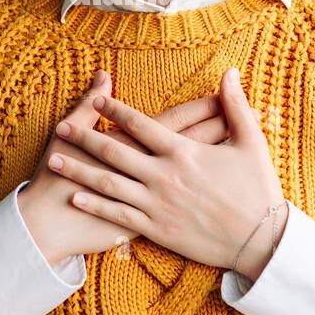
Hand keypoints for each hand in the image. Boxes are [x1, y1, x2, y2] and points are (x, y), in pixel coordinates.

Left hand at [49, 67, 286, 279]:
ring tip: (53, 159)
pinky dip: (95, 205)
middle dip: (84, 137)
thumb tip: (228, 73)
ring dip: (79, 170)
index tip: (96, 99)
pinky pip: (118, 215)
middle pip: (115, 151)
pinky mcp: (157, 229)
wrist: (261, 241)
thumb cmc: (258, 189)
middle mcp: (164, 176)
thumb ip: (235, 106)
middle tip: (60, 127)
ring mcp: (157, 204)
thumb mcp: (251, 143)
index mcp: (184, 152)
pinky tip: (75, 196)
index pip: (142, 124)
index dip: (116, 110)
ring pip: (108, 184)